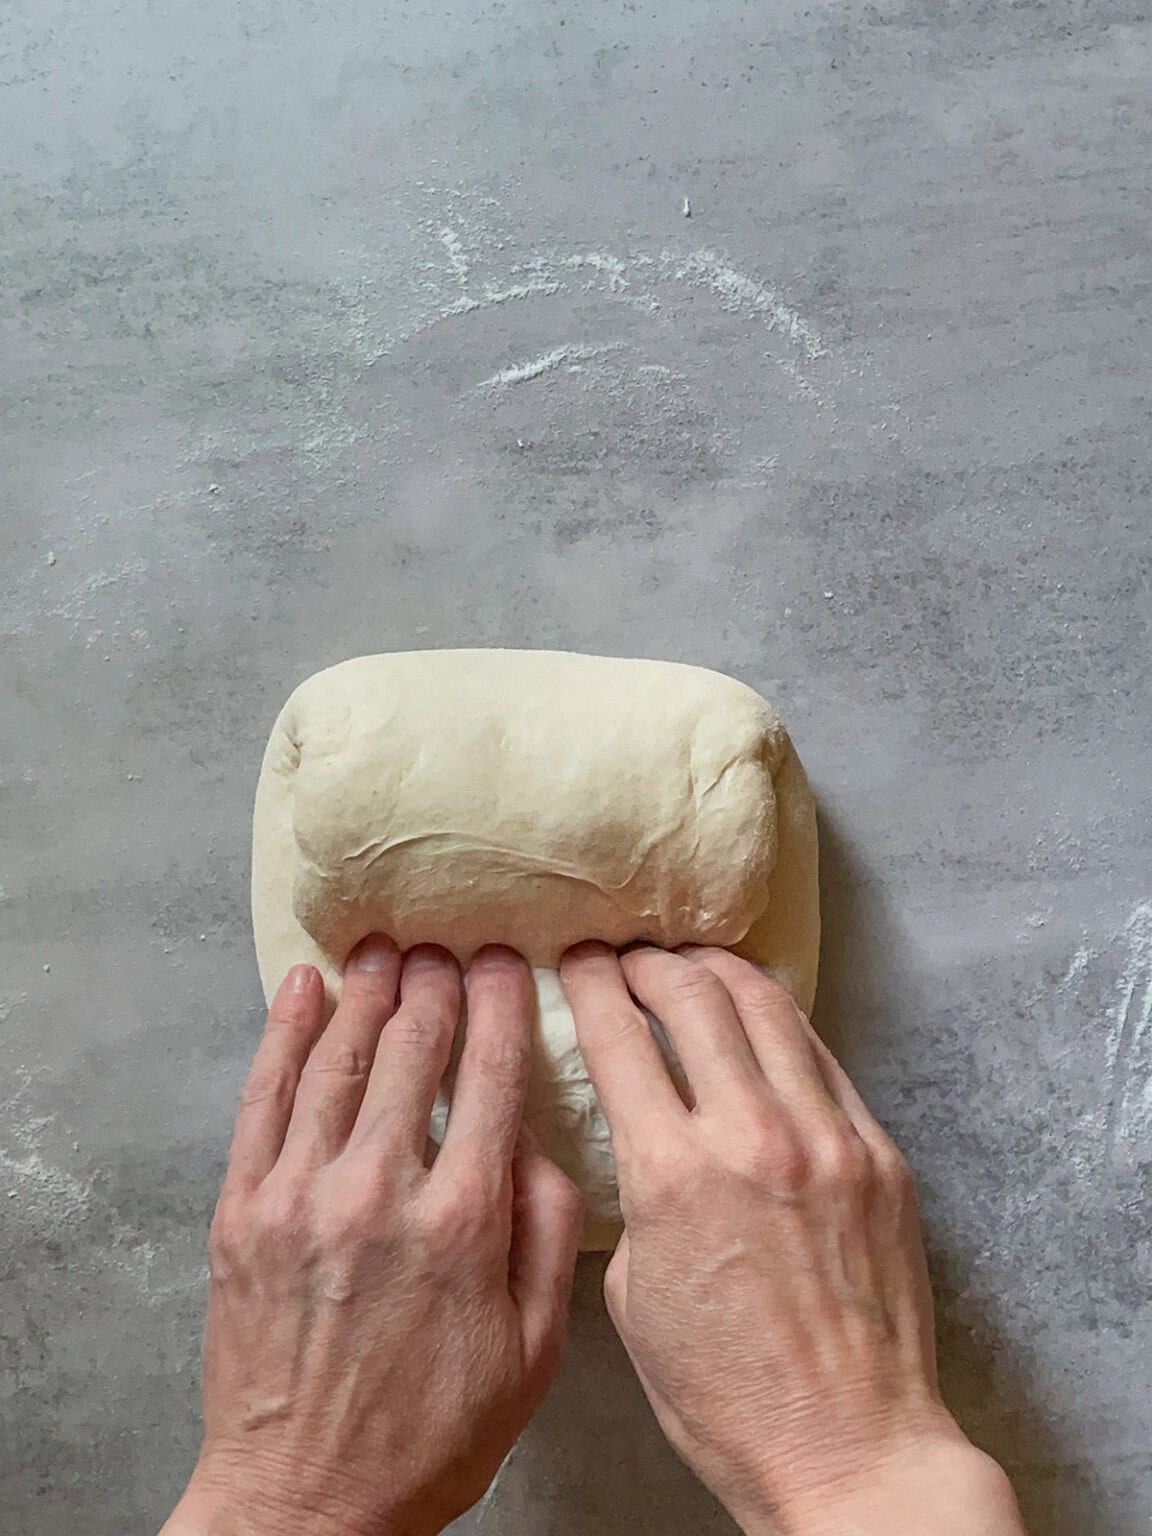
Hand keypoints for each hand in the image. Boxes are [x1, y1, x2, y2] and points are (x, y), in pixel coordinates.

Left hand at [164, 937, 582, 1535]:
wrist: (303, 1503)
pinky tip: (302, 989)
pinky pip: (263, 1098)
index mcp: (462, 1221)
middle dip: (435, 984)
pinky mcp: (243, 1211)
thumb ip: (544, 1230)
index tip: (505, 962)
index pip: (488, 1074)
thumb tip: (528, 1136)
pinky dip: (283, 1034)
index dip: (500, 1004)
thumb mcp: (533, 1351)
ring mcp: (301, 1196)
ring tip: (386, 948)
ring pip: (338, 1059)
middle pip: (412, 1049)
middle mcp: (380, 1191)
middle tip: (446, 945)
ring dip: (367, 992)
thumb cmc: (430, 1434)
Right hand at [559, 943, 1024, 1535]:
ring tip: (694, 966)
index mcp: (672, 1176)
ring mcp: (827, 1140)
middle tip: (631, 958)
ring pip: (768, 1007)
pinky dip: (780, 1023)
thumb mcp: (634, 1296)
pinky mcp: (879, 1154)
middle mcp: (752, 1138)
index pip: (619, 1038)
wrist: (850, 1449)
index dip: (591, 985)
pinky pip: (822, 1057)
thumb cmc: (728, 1397)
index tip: (579, 963)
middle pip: (693, 997)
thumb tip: (639, 1132)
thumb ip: (633, 1194)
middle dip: (651, 963)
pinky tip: (761, 1020)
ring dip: (719, 972)